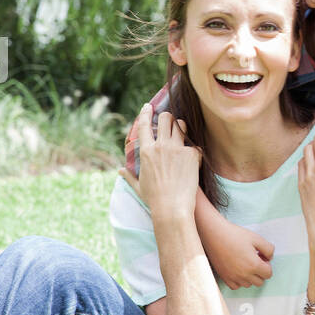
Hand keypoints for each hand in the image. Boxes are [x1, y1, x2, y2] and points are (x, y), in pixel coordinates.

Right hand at [136, 103, 201, 222]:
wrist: (173, 208)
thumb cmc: (154, 199)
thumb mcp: (138, 186)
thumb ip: (129, 176)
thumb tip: (120, 171)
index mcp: (146, 151)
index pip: (144, 125)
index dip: (145, 113)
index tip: (147, 106)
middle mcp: (161, 146)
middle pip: (166, 118)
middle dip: (167, 117)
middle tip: (168, 121)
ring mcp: (177, 149)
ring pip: (181, 125)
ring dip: (180, 127)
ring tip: (180, 134)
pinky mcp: (192, 155)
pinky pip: (194, 144)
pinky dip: (193, 149)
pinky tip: (193, 158)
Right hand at [204, 220, 273, 289]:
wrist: (214, 234)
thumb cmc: (235, 234)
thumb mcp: (256, 238)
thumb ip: (269, 249)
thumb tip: (269, 258)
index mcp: (254, 265)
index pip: (268, 274)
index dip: (267, 264)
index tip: (260, 256)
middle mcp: (244, 274)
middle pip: (260, 281)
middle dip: (260, 271)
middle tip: (254, 259)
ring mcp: (233, 277)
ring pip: (248, 284)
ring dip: (250, 276)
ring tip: (244, 263)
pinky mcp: (224, 277)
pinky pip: (236, 286)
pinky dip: (239, 281)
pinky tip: (237, 269)